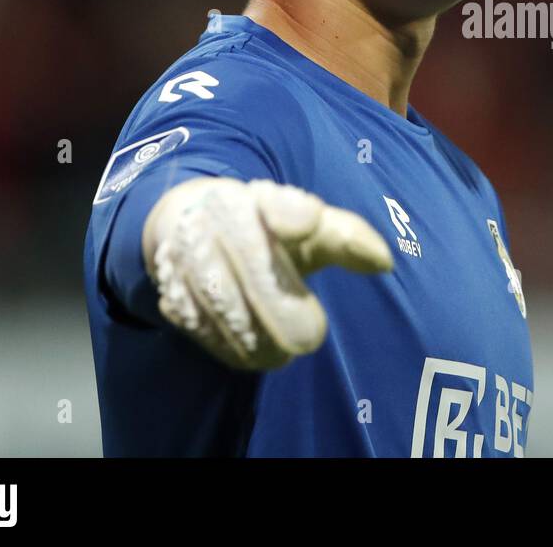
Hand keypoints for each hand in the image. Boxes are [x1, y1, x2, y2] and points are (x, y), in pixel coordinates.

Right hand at [141, 176, 392, 369]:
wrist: (188, 223)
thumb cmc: (265, 231)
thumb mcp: (307, 230)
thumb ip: (345, 240)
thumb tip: (384, 261)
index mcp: (259, 197)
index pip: (276, 200)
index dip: (291, 210)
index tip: (307, 222)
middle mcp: (218, 215)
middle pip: (248, 260)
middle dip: (278, 305)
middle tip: (310, 339)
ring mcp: (187, 248)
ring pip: (218, 297)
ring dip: (252, 333)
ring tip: (282, 355)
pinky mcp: (169, 283)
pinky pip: (195, 319)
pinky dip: (224, 343)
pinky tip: (249, 355)